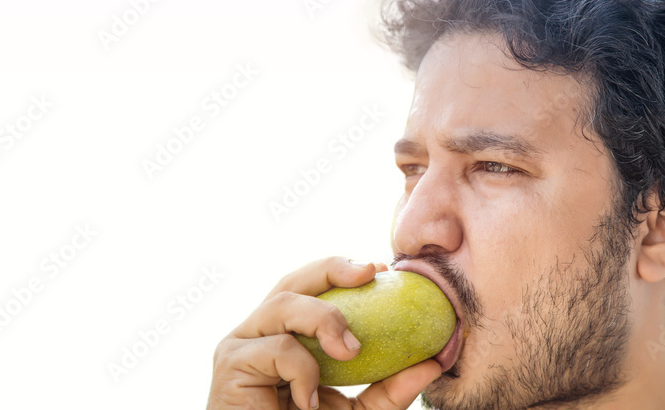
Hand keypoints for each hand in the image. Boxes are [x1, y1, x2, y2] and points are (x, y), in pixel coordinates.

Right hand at [207, 256, 441, 408]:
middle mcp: (258, 333)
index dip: (340, 269)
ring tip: (350, 350)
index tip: (379, 269)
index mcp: (283, 335)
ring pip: (284, 304)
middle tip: (369, 273)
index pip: (310, 287)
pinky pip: (279, 348)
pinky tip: (308, 402)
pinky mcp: (231, 363)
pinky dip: (303, 371)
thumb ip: (389, 390)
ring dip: (325, 319)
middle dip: (332, 268)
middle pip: (291, 280)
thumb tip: (434, 364)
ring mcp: (240, 345)